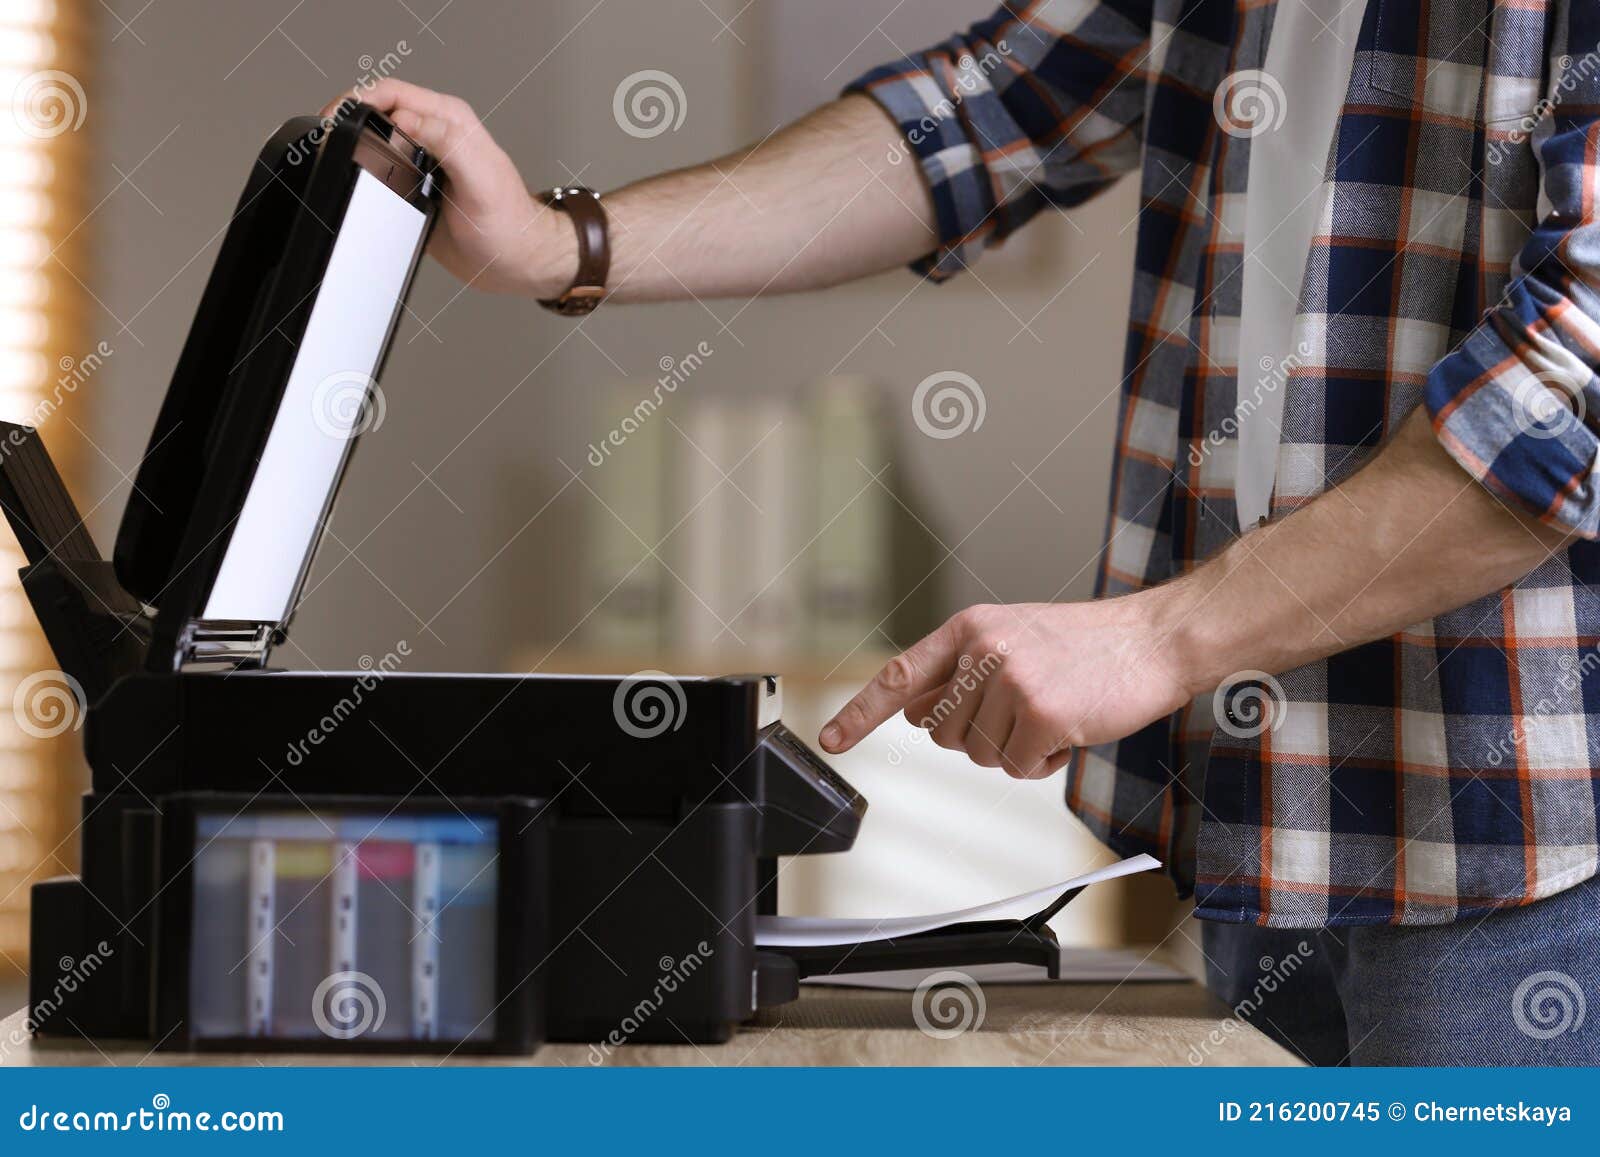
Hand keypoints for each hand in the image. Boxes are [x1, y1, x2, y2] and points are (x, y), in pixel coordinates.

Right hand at [320, 80, 571, 295]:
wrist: (518, 263)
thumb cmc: (510, 225)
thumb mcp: (481, 179)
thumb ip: (448, 142)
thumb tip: (406, 119)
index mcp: (451, 122)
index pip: (392, 93)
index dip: (358, 100)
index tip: (336, 120)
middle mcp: (436, 137)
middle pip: (378, 111)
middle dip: (348, 119)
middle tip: (328, 140)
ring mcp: (424, 162)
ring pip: (377, 139)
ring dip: (354, 144)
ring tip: (334, 157)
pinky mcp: (418, 188)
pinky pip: (382, 170)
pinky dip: (365, 172)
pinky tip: (356, 184)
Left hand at [819, 591, 1198, 777]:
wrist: (1152, 640)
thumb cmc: (1085, 646)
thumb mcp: (1013, 638)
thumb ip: (963, 672)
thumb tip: (920, 716)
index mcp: (970, 628)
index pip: (900, 677)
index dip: (861, 713)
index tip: (831, 740)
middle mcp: (983, 650)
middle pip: (942, 734)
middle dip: (980, 738)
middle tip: (1025, 712)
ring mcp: (1011, 681)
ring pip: (980, 755)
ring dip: (1016, 750)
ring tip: (1054, 713)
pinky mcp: (1041, 714)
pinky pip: (1018, 769)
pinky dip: (1044, 764)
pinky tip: (1069, 731)